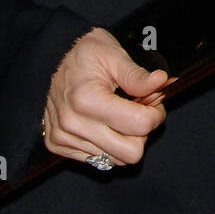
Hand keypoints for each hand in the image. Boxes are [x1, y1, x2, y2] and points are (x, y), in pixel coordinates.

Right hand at [41, 27, 168, 167]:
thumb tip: (161, 81)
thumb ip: (137, 76)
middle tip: (140, 110)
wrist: (52, 59)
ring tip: (121, 114)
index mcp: (87, 100)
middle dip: (142, 132)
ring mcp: (63, 138)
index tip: (153, 100)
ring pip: (114, 159)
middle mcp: (72, 124)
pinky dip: (108, 143)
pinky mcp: (58, 145)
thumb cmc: (86, 54)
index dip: (156, 113)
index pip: (140, 126)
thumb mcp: (115, 56)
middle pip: (130, 153)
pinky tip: (105, 122)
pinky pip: (97, 159)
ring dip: (124, 139)